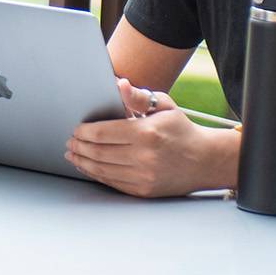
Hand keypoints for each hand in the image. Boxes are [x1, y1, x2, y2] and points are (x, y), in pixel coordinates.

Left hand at [66, 87, 233, 197]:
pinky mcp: (144, 190)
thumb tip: (119, 84)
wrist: (205, 160)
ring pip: (103, 170)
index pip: (104, 132)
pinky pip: (113, 183)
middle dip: (79, 147)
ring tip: (73, 155)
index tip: (76, 129)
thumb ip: (139, 96)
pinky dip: (97, 175)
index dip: (84, 131)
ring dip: (83, 162)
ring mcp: (144, 176)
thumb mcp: (164, 105)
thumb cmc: (181, 130)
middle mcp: (144, 157)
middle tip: (69, 142)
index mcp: (146, 133)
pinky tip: (89, 168)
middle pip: (99, 153)